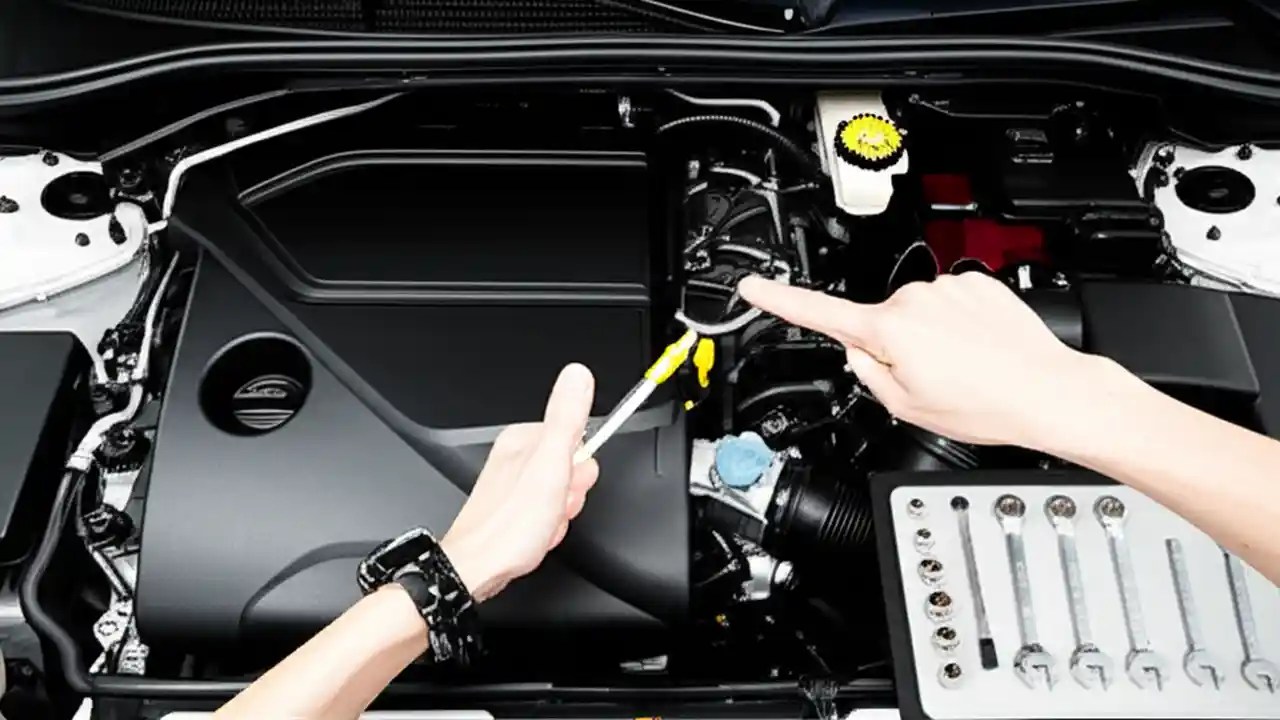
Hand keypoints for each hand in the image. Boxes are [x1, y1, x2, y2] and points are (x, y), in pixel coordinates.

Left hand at [440, 364, 598, 601]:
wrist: (477, 570)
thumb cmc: (509, 526)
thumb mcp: (549, 465)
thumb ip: (566, 419)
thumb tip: (577, 374)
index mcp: (523, 440)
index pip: (578, 442)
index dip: (580, 470)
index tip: (565, 483)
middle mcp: (516, 458)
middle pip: (572, 471)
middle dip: (569, 496)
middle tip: (551, 507)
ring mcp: (514, 485)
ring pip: (562, 496)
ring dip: (559, 516)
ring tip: (540, 524)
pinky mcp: (513, 510)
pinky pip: (548, 515)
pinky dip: (547, 529)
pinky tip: (534, 536)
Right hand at [739, 273, 1120, 450]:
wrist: (1046, 392)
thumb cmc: (983, 406)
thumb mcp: (906, 407)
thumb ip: (868, 375)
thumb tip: (859, 353)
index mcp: (889, 331)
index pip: (820, 313)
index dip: (780, 300)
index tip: (753, 286)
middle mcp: (914, 299)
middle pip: (882, 323)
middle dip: (897, 348)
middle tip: (932, 381)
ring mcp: (948, 288)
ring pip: (919, 315)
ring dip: (932, 339)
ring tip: (964, 369)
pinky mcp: (977, 283)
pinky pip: (951, 304)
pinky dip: (960, 327)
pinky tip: (979, 351)